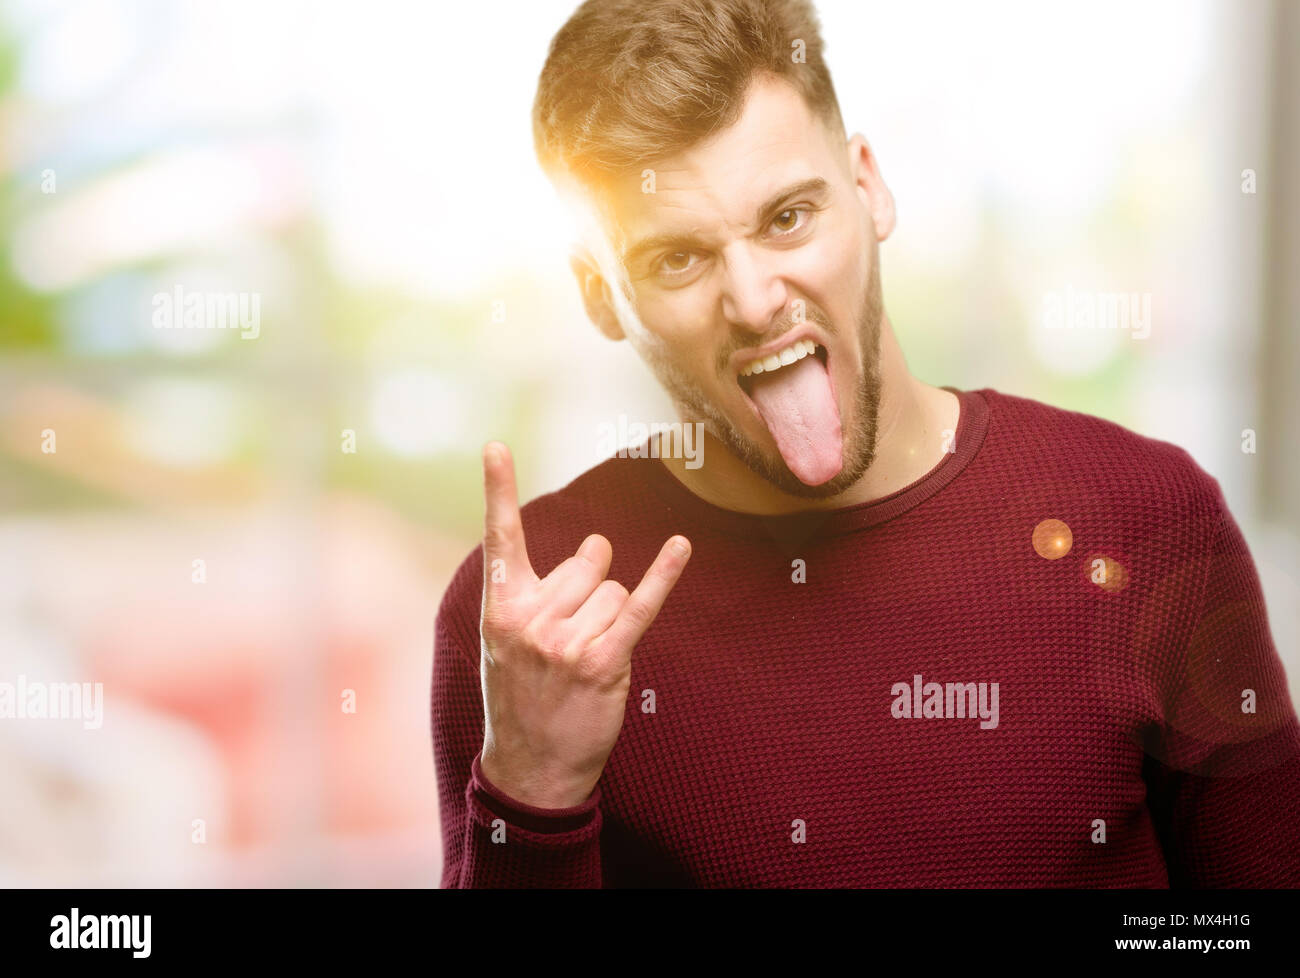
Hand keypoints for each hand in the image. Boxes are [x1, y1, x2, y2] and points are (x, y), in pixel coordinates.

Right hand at [477, 441, 690, 808]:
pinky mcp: (602, 661)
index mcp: (500, 608)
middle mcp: (530, 618)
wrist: (530, 768)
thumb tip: (596, 547)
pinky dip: (664, 576)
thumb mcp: (505, 644)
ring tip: (585, 661)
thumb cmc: (521, 697)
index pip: (501, 538)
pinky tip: (680, 546)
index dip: (499, 490)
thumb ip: (537, 593)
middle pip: (588, 561)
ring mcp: (565, 641)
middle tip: (570, 639)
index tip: (496, 445)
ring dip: (611, 618)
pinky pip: (639, 606)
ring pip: (614, 589)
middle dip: (591, 589)